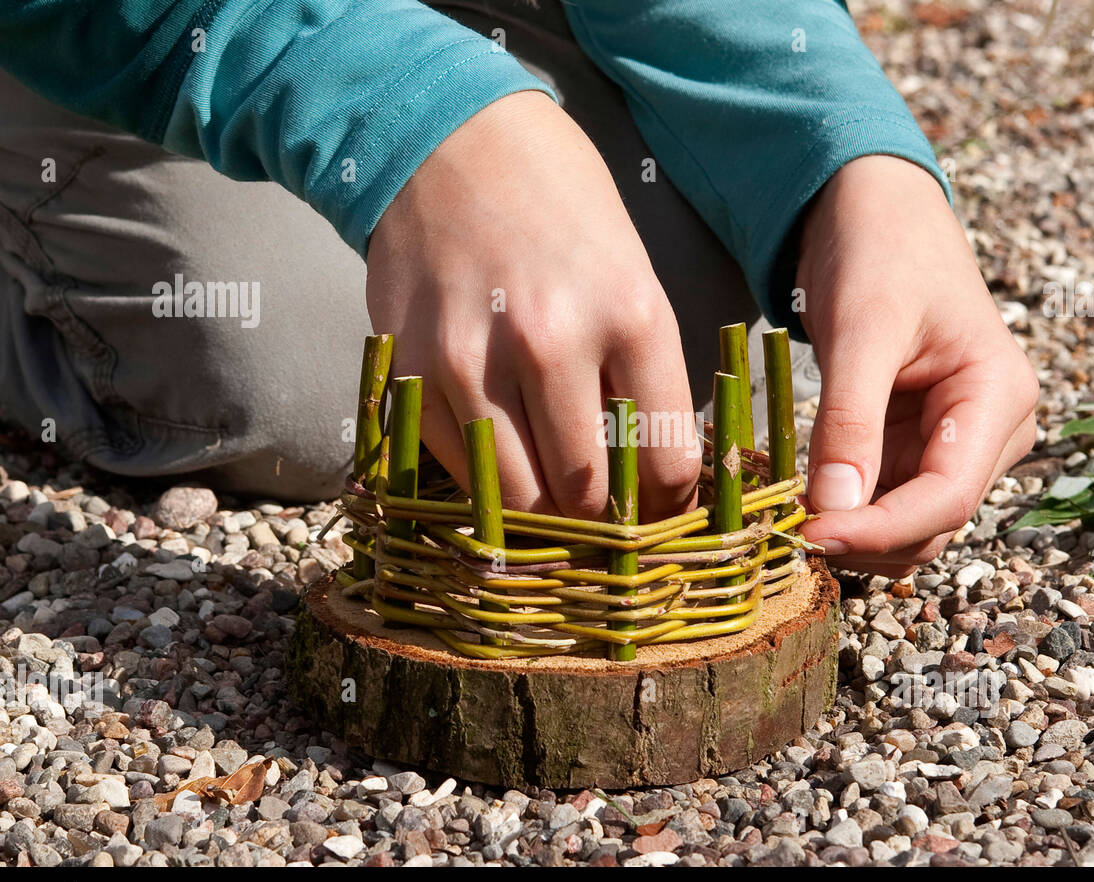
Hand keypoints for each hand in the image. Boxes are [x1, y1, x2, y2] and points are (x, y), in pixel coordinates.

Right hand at [366, 91, 698, 519]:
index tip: (659, 509)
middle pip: (585, 496)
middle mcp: (552, 343)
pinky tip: (496, 446)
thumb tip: (648, 476)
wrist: (450, 140)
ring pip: (514, 499)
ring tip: (546, 486)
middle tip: (598, 508)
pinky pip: (454, 469)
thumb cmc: (559, 207)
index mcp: (631, 316)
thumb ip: (640, 373)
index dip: (667, 506)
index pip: (666, 465)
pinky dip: (480, 476)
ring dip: (537, 508)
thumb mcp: (632, 276)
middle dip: (598, 516)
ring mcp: (473, 360)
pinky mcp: (412, 368)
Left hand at [796, 155, 1038, 574]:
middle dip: (864, 539)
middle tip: (785, 531)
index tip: (810, 534)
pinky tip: (801, 499)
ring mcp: (957, 443)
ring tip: (787, 515)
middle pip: (934, 524)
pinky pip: (885, 499)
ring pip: (909, 524)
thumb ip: (849, 421)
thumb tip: (832, 509)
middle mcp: (993, 431)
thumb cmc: (879, 252)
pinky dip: (845, 509)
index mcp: (999, 397)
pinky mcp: (920, 445)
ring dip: (852, 532)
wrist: (878, 214)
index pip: (948, 498)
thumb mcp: (861, 332)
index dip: (879, 529)